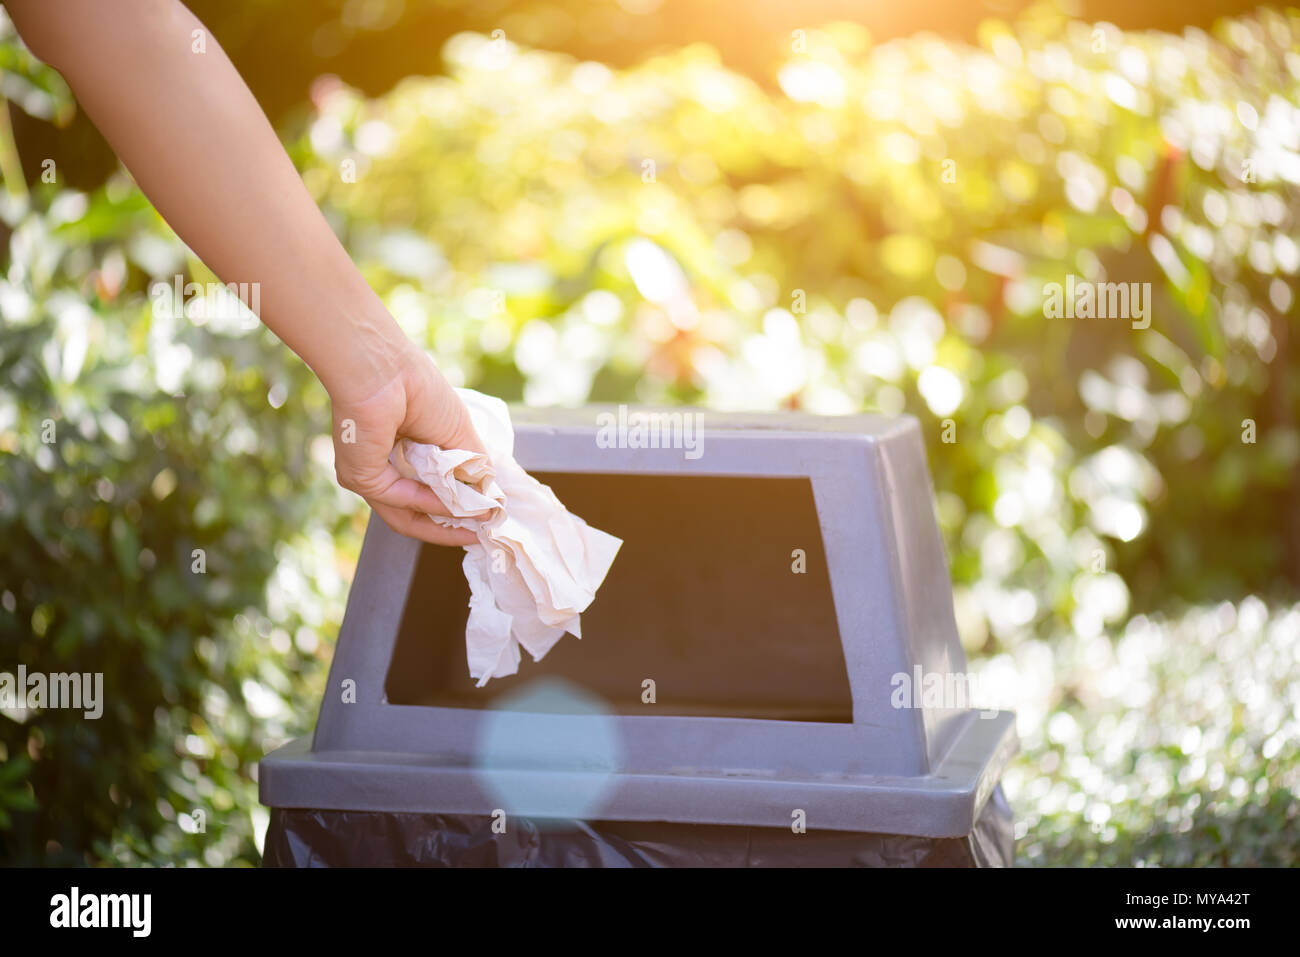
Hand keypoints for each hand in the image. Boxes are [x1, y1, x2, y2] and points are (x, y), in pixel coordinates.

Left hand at [328, 342, 484, 546]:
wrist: (384, 369)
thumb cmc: (418, 389)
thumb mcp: (459, 435)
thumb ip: (472, 470)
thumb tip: (489, 503)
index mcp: (402, 454)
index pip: (426, 493)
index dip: (455, 509)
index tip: (484, 516)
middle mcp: (382, 468)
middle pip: (414, 513)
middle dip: (449, 528)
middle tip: (480, 534)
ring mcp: (369, 475)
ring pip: (405, 515)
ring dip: (442, 524)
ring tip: (474, 526)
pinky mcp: (361, 478)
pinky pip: (399, 500)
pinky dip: (428, 503)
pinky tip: (451, 503)